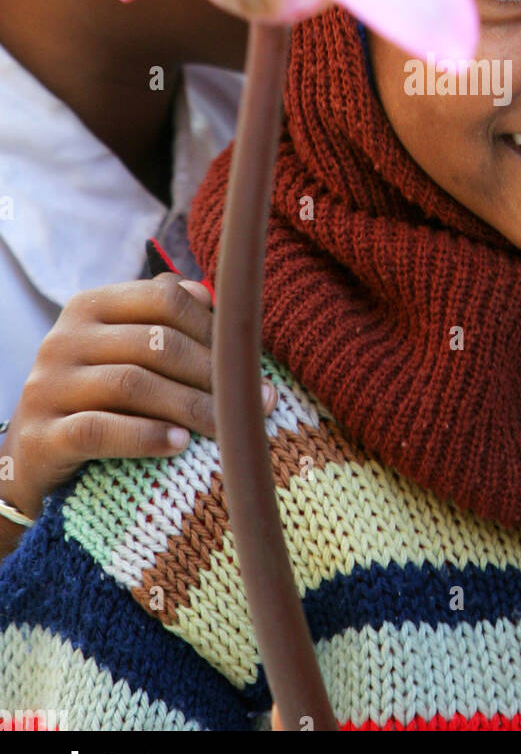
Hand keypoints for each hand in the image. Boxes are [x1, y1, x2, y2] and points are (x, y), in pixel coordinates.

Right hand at [0, 273, 276, 527]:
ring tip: (227, 427)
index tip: (249, 361)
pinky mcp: (40, 436)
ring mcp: (46, 387)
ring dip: (190, 405)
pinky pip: (98, 430)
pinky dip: (145, 436)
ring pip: (132, 384)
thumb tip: (206, 293)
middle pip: (155, 343)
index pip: (163, 299)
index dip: (212, 327)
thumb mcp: (122, 351)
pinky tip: (181, 445)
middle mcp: (63, 339)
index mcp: (88, 307)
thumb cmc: (96, 399)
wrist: (32, 461)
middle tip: (254, 401)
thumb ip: (159, 318)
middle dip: (212, 372)